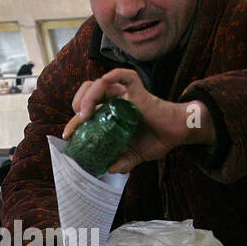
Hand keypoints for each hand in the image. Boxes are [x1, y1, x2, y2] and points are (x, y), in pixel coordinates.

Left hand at [61, 68, 213, 173]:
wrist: (178, 133)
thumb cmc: (157, 139)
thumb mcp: (135, 156)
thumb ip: (123, 162)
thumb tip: (110, 169)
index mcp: (112, 114)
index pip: (86, 112)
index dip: (74, 123)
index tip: (68, 136)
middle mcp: (116, 101)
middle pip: (88, 92)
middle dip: (77, 104)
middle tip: (78, 121)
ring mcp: (126, 94)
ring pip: (99, 84)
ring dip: (87, 96)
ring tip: (84, 114)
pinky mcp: (138, 91)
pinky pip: (124, 76)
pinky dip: (112, 76)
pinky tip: (104, 83)